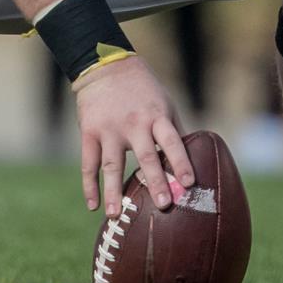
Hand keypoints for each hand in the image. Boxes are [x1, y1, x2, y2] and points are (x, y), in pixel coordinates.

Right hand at [73, 55, 194, 216]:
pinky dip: (90, 185)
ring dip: (113, 191)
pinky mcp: (89, 132)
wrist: (106, 67)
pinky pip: (89, 163)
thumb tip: (193, 161)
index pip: (172, 141)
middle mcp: (134, 124)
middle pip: (146, 157)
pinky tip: (93, 206)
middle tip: (163, 206)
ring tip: (116, 215)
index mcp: (157, 116)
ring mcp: (110, 129)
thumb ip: (174, 132)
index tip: (189, 183)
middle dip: (155, 182)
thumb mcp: (164, 104)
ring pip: (112, 165)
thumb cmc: (143, 91)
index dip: (181, 162)